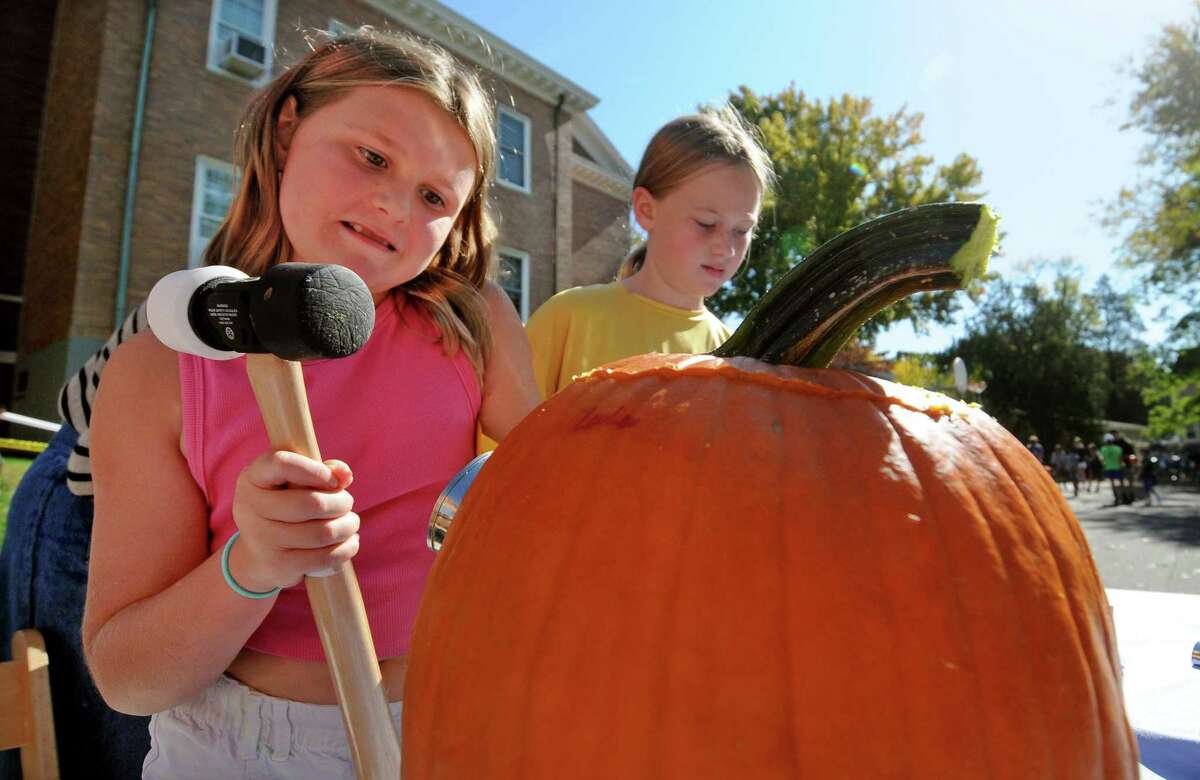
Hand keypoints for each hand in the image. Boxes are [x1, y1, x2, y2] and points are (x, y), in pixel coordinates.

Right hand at [227, 451, 358, 591]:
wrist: (258, 555)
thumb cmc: (285, 507)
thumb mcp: (295, 483)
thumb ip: (323, 471)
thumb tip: (345, 474)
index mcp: (253, 478)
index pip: (282, 463)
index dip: (315, 470)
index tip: (333, 480)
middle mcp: (251, 507)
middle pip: (312, 503)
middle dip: (341, 502)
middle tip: (347, 504)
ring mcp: (263, 540)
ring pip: (323, 533)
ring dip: (347, 526)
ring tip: (350, 523)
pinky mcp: (278, 565)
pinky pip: (324, 558)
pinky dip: (346, 549)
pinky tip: (349, 542)